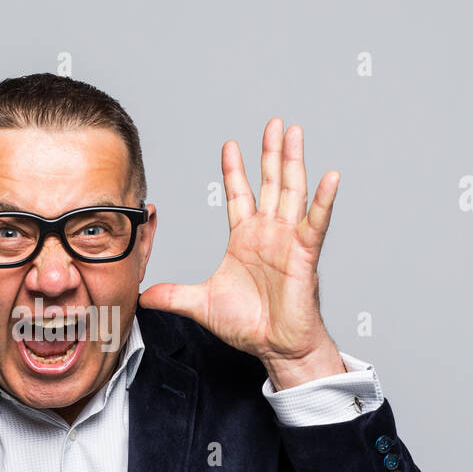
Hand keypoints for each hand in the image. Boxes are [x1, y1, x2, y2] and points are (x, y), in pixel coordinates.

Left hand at [138, 119, 342, 385]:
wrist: (274, 347)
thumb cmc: (247, 325)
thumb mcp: (199, 304)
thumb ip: (172, 294)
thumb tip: (143, 295)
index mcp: (245, 239)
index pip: (239, 195)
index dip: (234, 170)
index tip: (230, 145)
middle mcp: (269, 234)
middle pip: (270, 183)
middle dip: (270, 153)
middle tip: (273, 124)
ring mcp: (288, 241)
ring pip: (292, 192)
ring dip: (294, 162)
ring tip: (295, 134)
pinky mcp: (305, 254)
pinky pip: (316, 222)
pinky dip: (323, 200)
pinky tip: (329, 177)